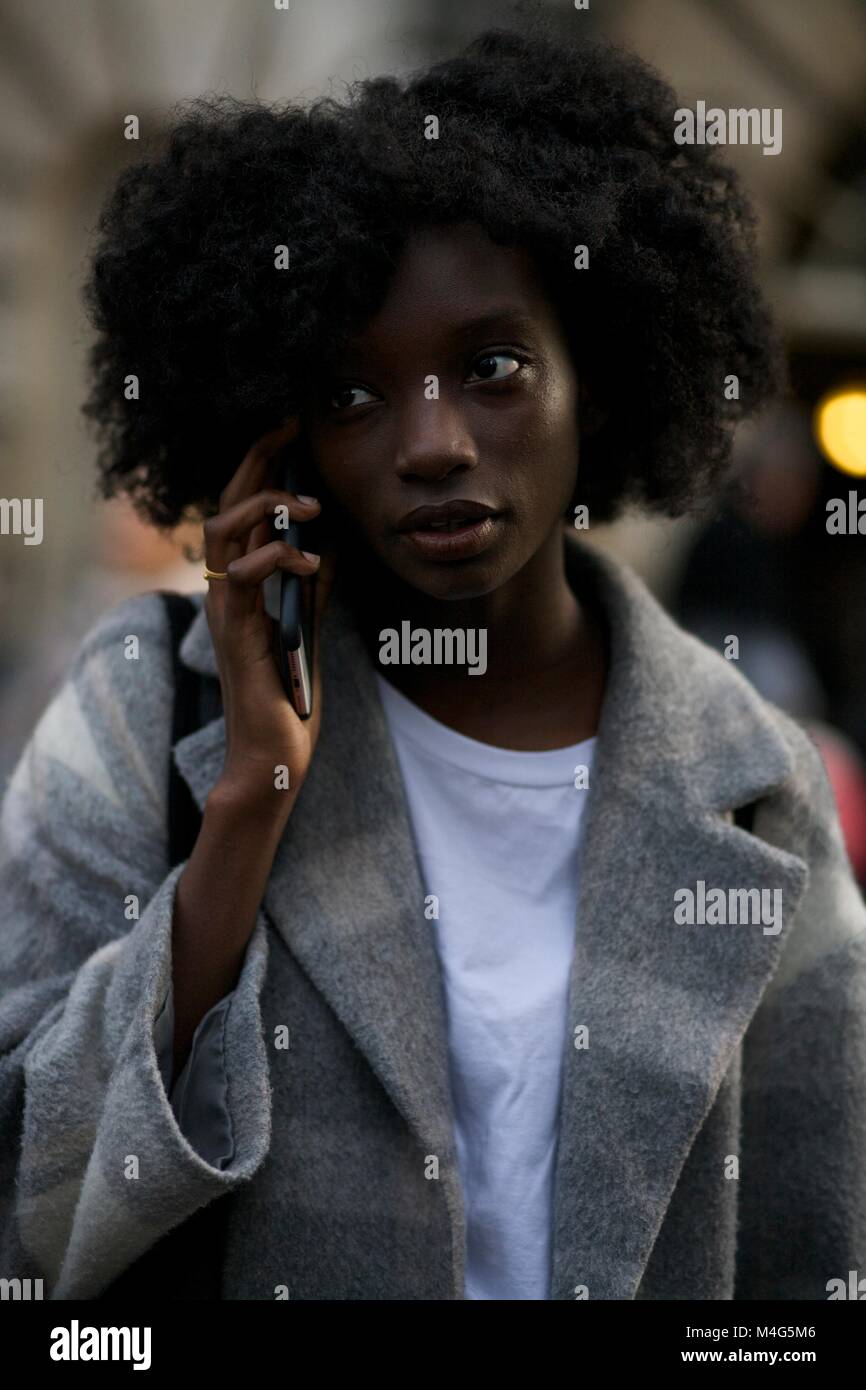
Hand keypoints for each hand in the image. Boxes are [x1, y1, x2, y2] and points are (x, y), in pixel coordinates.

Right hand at [202, 417, 336, 813]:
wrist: (274, 753)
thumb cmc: (289, 696)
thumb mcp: (308, 626)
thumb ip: (312, 586)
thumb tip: (329, 545)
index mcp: (239, 582)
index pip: (241, 507)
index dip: (262, 464)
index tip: (293, 429)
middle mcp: (223, 588)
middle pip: (224, 502)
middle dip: (256, 459)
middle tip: (291, 427)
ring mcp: (223, 608)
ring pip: (222, 530)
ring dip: (266, 506)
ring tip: (310, 505)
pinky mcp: (234, 633)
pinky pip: (243, 576)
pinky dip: (276, 557)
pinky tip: (310, 561)